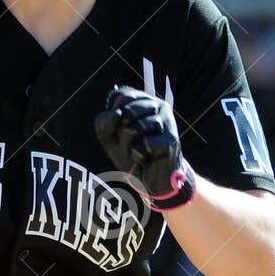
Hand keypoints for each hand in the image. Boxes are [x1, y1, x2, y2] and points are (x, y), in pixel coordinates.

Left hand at [94, 85, 195, 209]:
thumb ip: (104, 122)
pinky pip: (143, 145)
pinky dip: (138, 156)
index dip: (112, 117)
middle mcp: (157, 105)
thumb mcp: (109, 138)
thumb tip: (117, 114)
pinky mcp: (170, 139)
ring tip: (138, 152)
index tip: (119, 129)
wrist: (153, 179)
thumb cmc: (131, 154)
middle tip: (130, 144)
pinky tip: (146, 159)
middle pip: (125, 112)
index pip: (120, 96)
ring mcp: (166, 121)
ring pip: (134, 129)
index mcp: (143, 100)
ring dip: (129, 147)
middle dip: (120, 133)